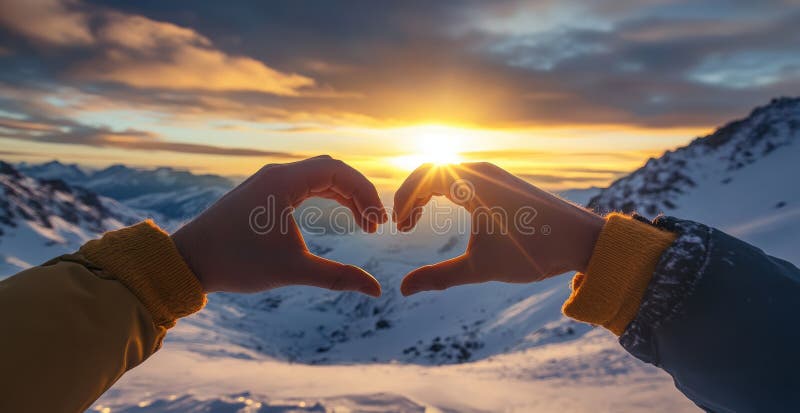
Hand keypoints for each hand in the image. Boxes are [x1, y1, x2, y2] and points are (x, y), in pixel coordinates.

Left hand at [171, 155, 385, 295]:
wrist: (188, 261)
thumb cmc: (236, 263)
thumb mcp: (292, 270)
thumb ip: (337, 277)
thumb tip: (377, 290)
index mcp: (283, 182)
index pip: (338, 171)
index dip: (365, 193)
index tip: (377, 222)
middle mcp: (276, 174)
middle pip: (332, 170)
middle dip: (358, 194)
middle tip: (375, 223)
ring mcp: (268, 181)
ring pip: (319, 177)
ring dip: (344, 196)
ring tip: (363, 223)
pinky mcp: (262, 192)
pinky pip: (304, 185)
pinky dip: (326, 197)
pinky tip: (339, 215)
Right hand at [393, 163, 603, 295]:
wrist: (582, 240)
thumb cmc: (533, 251)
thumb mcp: (481, 267)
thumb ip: (439, 277)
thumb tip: (403, 289)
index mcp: (473, 182)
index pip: (423, 177)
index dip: (404, 199)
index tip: (398, 226)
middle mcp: (482, 172)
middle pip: (431, 171)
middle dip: (411, 196)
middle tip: (404, 224)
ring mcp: (494, 175)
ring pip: (446, 173)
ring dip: (427, 194)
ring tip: (417, 221)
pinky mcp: (502, 183)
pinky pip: (462, 178)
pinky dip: (444, 192)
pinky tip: (445, 215)